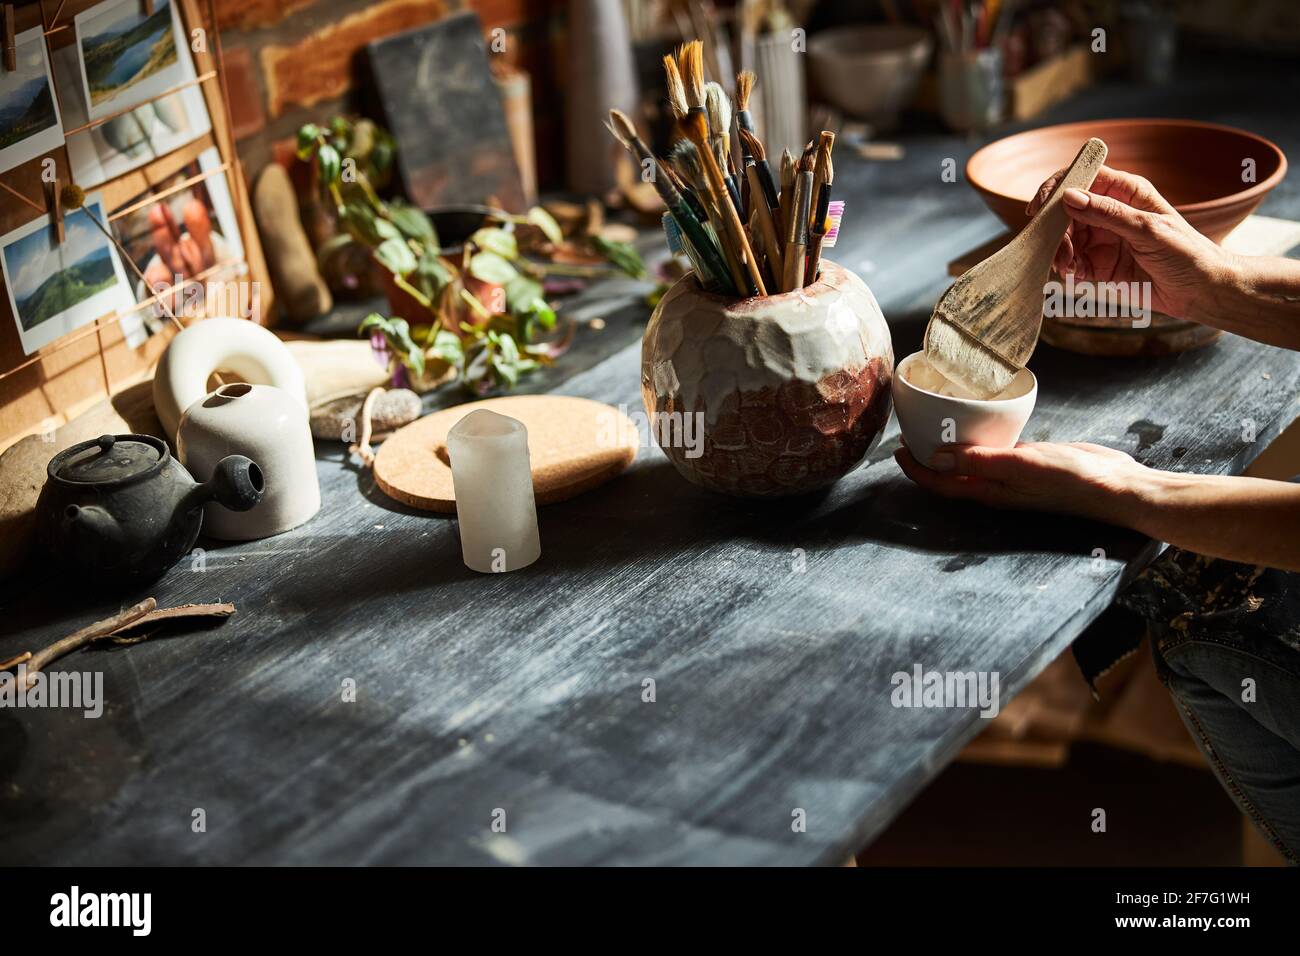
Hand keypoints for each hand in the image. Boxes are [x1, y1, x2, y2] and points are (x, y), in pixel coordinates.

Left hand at [894, 441, 1150, 525]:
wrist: (1116, 486)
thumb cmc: (1071, 480)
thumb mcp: (1021, 466)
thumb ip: (979, 461)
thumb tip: (935, 457)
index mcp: (988, 492)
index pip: (940, 484)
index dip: (915, 470)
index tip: (896, 449)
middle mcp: (995, 487)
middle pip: (950, 475)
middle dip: (927, 457)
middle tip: (910, 430)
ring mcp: (1012, 476)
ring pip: (971, 463)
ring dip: (951, 447)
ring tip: (935, 423)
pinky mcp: (1029, 462)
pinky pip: (994, 452)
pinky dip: (979, 439)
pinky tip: (979, 422)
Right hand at [1026, 164, 1233, 321]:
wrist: (1200, 291)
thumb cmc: (1186, 253)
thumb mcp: (1147, 229)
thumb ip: (1107, 213)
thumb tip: (1069, 196)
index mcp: (1126, 192)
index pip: (1083, 177)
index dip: (1057, 188)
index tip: (1040, 208)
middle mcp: (1110, 211)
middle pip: (1066, 210)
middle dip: (1056, 230)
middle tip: (1059, 252)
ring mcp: (1103, 237)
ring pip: (1064, 237)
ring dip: (1059, 253)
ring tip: (1068, 269)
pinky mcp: (1099, 263)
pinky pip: (1071, 261)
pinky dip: (1067, 269)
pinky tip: (1074, 278)